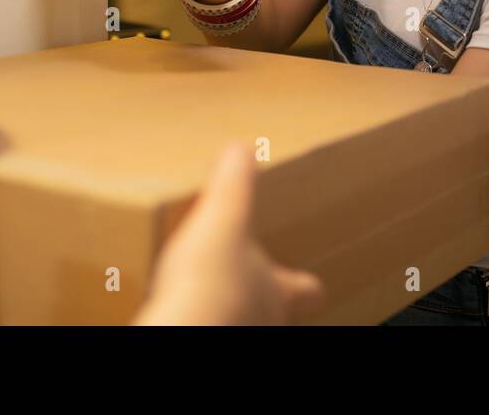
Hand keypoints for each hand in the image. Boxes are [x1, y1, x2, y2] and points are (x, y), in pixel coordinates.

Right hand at [132, 143, 324, 325]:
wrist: (183, 327)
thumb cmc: (211, 280)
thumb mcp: (223, 215)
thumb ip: (234, 181)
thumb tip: (242, 148)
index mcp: (277, 291)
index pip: (306, 290)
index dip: (305, 284)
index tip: (308, 280)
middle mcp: (264, 321)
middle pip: (273, 313)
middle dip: (259, 297)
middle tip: (242, 280)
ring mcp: (238, 336)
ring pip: (241, 325)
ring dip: (228, 310)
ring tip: (206, 294)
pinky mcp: (201, 339)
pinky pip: (205, 327)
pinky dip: (198, 320)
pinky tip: (180, 309)